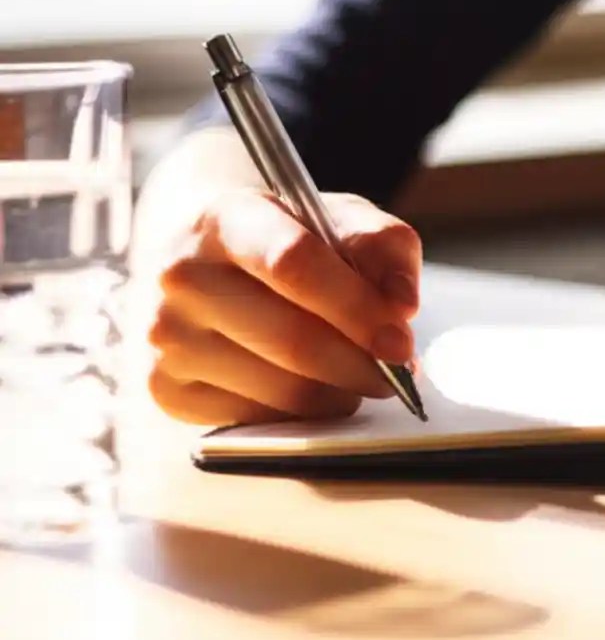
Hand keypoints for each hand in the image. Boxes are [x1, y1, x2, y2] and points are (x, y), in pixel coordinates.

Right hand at [145, 187, 421, 424]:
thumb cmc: (288, 242)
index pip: (294, 264)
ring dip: (340, 393)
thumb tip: (402, 304)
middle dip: (362, 365)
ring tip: (357, 374)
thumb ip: (384, 247)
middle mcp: (183, 275)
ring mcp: (167, 336)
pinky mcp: (167, 388)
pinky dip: (304, 415)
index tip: (400, 343)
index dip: (357, 309)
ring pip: (283, 389)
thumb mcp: (341, 221)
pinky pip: (260, 421)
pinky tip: (313, 388)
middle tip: (398, 374)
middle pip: (294, 339)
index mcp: (226, 219)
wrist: (209, 262)